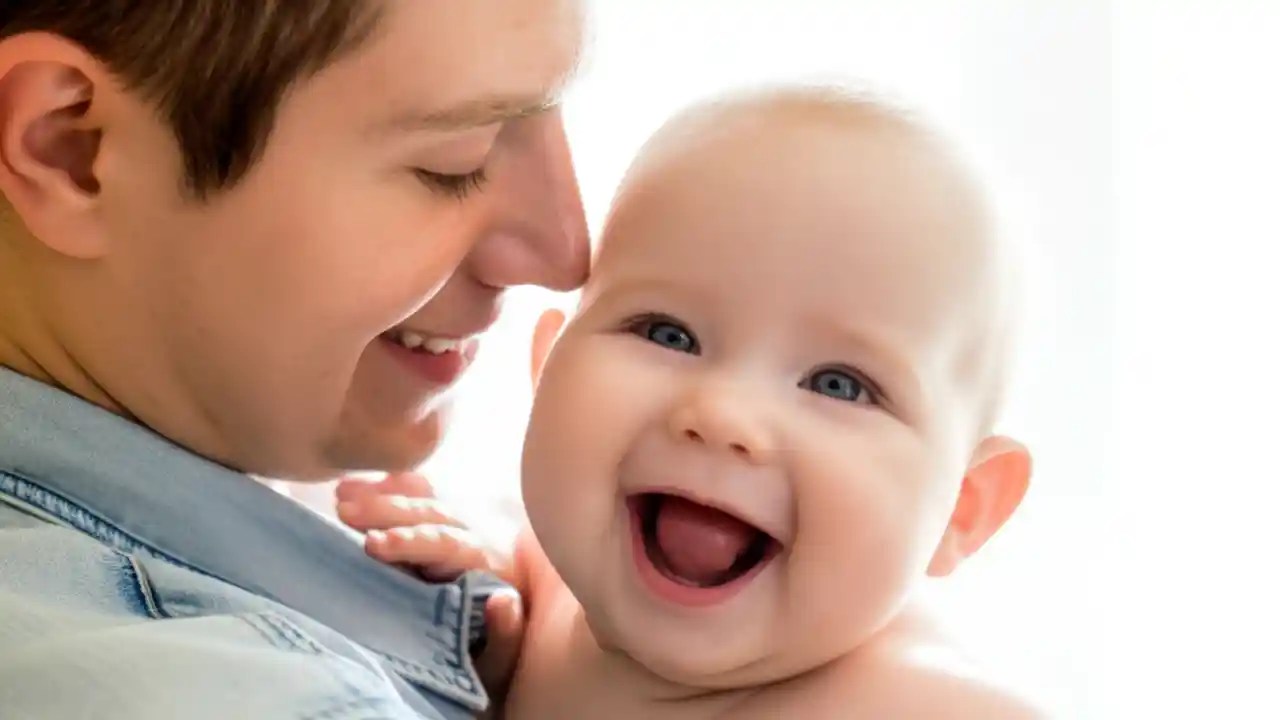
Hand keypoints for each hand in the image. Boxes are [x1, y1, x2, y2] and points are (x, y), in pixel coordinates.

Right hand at [336, 473, 523, 701]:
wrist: (523, 635)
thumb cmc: (498, 649)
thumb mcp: (504, 651)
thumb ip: (506, 631)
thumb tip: (503, 601)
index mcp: (488, 565)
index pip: (447, 545)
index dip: (410, 542)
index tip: (374, 543)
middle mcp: (475, 536)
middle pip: (430, 515)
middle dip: (388, 511)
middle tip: (345, 511)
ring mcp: (460, 526)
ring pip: (423, 500)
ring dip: (382, 495)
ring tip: (341, 493)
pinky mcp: (445, 524)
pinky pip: (420, 495)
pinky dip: (390, 487)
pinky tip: (356, 485)